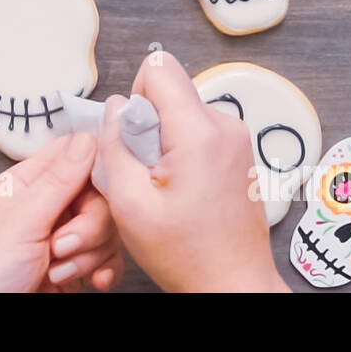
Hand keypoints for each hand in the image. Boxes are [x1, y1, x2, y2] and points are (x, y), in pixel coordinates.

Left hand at [0, 133, 123, 292]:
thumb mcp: (20, 221)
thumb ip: (58, 180)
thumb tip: (87, 138)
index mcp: (27, 184)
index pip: (75, 155)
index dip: (95, 169)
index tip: (99, 191)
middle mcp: (47, 208)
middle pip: (98, 197)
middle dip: (90, 226)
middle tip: (61, 246)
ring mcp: (61, 238)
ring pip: (105, 230)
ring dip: (89, 255)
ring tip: (57, 272)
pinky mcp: (73, 266)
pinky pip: (106, 258)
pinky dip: (103, 270)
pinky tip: (91, 282)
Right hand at [98, 52, 287, 292]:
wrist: (233, 283)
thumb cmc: (188, 254)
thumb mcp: (129, 203)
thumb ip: (114, 146)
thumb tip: (114, 108)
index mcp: (199, 132)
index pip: (160, 68)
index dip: (135, 96)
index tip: (133, 137)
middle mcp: (225, 126)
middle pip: (169, 91)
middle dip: (147, 124)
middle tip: (146, 173)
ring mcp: (235, 138)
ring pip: (180, 111)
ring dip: (162, 141)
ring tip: (163, 186)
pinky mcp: (236, 151)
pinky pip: (196, 130)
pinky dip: (180, 152)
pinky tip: (179, 189)